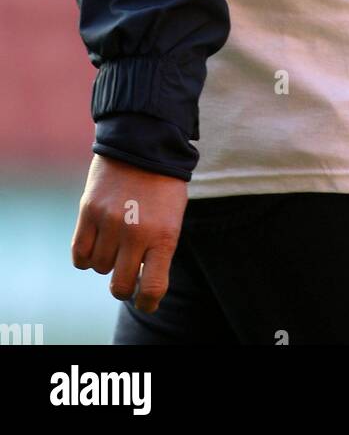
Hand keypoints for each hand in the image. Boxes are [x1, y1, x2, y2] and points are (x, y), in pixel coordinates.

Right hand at [71, 153, 187, 313]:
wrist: (144, 141)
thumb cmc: (163, 184)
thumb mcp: (173, 217)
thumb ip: (159, 250)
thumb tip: (143, 287)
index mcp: (164, 235)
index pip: (152, 288)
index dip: (147, 302)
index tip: (145, 301)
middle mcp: (135, 232)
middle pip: (121, 286)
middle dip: (124, 286)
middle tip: (126, 275)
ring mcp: (109, 222)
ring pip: (99, 268)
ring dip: (106, 263)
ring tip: (115, 243)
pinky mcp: (88, 211)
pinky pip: (79, 254)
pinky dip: (85, 256)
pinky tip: (95, 244)